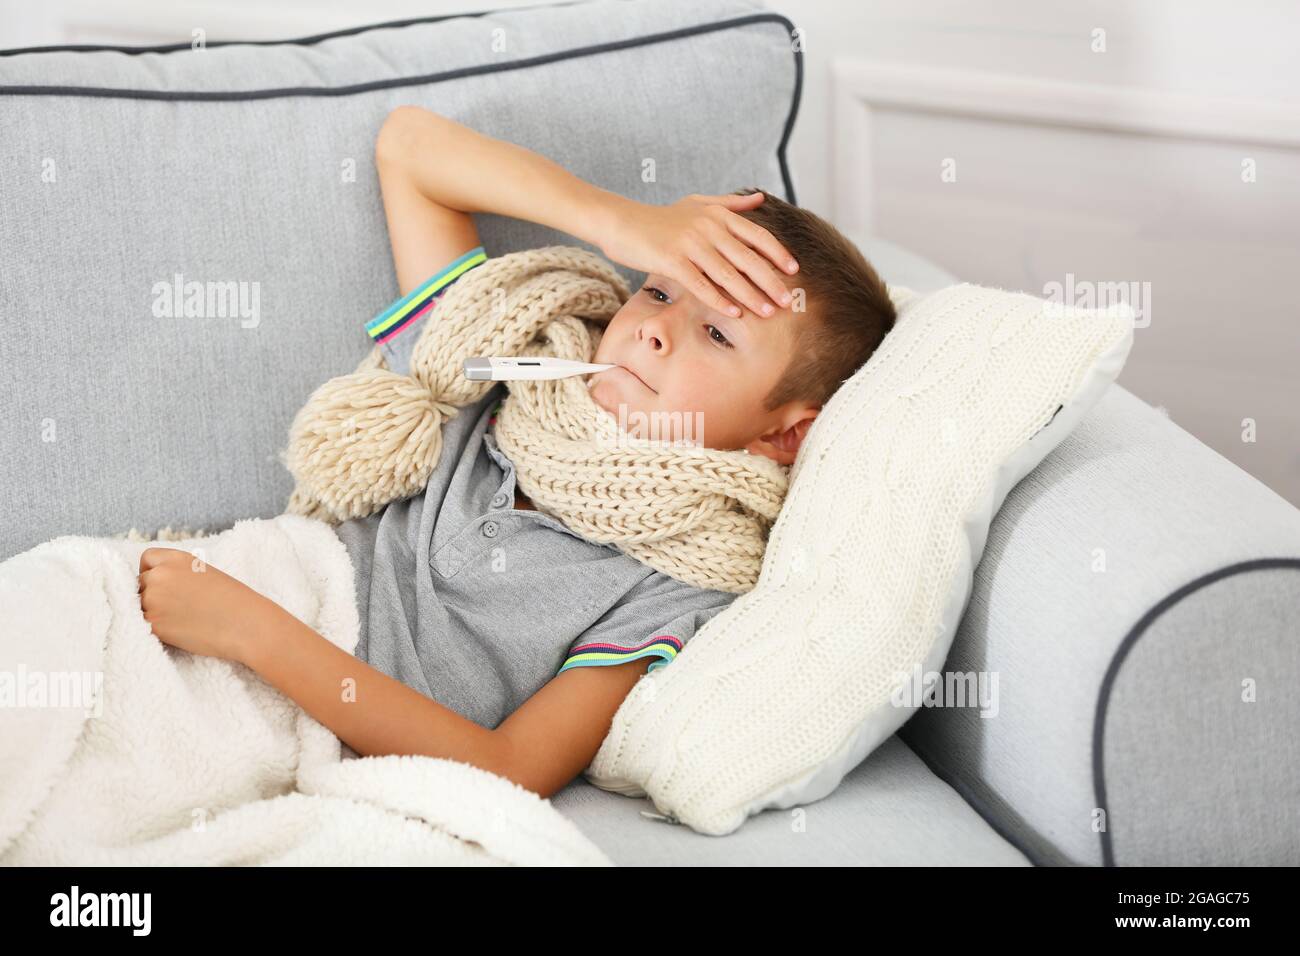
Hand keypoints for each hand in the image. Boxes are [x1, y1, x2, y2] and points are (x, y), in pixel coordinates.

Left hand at [137, 546, 270, 663]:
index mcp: (178, 559)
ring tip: (179, 621)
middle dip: (151, 594)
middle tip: (176, 608)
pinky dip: (155, 628)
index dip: (152, 572)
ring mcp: (154, 599)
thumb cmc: (234, 602)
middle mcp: (162, 575)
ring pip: (137, 605)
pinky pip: (141, 624)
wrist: (246, 626)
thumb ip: (179, 573)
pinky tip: (176, 631)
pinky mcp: (153, 623)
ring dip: (151, 612)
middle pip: (140, 583)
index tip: (163, 585)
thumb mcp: (206, 573)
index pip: (147, 558)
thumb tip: (155, 586)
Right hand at [597, 191, 798, 318]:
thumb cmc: (661, 218)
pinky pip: (701, 285)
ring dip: (750, 296)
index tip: (793, 271)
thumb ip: (730, 204)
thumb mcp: (698, 204)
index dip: (777, 254)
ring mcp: (690, 244)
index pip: (756, 235)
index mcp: (718, 214)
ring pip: (728, 275)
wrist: (622, 222)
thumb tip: (760, 199)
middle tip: (786, 301)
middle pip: (747, 258)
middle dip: (769, 281)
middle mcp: (708, 227)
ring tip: (767, 312)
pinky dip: (719, 300)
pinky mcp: (672, 261)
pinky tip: (734, 313)